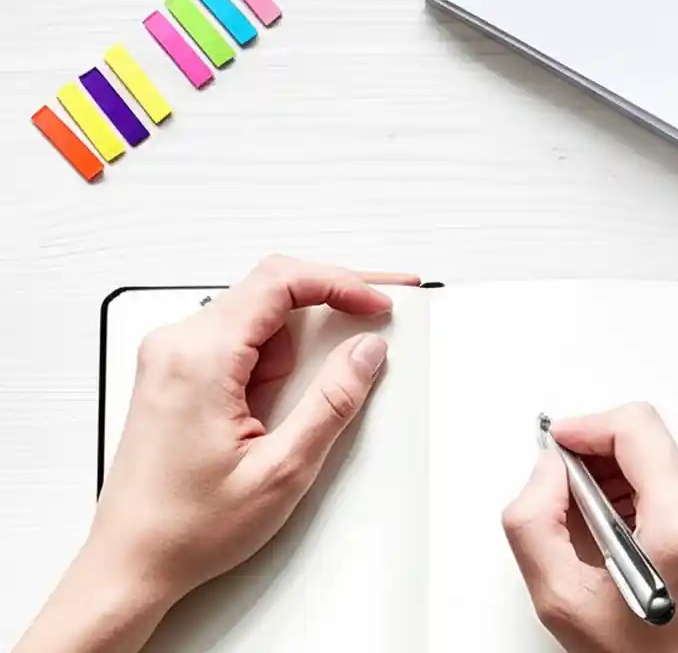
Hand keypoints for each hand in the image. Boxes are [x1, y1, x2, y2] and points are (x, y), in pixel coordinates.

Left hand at [16, 256, 418, 652]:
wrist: (131, 562)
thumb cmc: (188, 527)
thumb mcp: (282, 469)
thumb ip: (332, 402)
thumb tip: (365, 352)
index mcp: (200, 358)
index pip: (279, 281)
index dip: (340, 282)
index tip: (378, 301)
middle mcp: (177, 345)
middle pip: (270, 290)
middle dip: (330, 300)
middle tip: (379, 309)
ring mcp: (171, 358)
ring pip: (257, 317)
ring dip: (299, 341)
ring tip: (317, 392)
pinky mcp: (175, 374)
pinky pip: (238, 341)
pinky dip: (274, 358)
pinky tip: (285, 399)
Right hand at [503, 404, 677, 652]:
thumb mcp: (565, 603)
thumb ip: (535, 523)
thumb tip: (546, 474)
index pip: (636, 427)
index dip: (587, 428)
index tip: (562, 445)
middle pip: (652, 443)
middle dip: (602, 462)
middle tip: (572, 500)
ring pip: (669, 465)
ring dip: (628, 485)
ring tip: (606, 535)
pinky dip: (656, 503)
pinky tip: (635, 542)